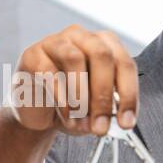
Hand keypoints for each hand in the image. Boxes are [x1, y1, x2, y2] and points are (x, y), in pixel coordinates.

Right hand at [8, 24, 137, 137]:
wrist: (36, 109)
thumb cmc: (70, 103)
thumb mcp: (94, 111)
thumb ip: (104, 113)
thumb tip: (108, 123)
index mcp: (105, 45)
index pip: (124, 64)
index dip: (129, 95)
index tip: (126, 122)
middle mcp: (82, 37)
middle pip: (101, 55)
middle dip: (103, 94)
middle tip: (100, 125)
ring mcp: (56, 42)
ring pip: (74, 58)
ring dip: (80, 94)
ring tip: (80, 118)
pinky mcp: (33, 54)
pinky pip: (49, 71)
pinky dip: (60, 98)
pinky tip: (65, 114)